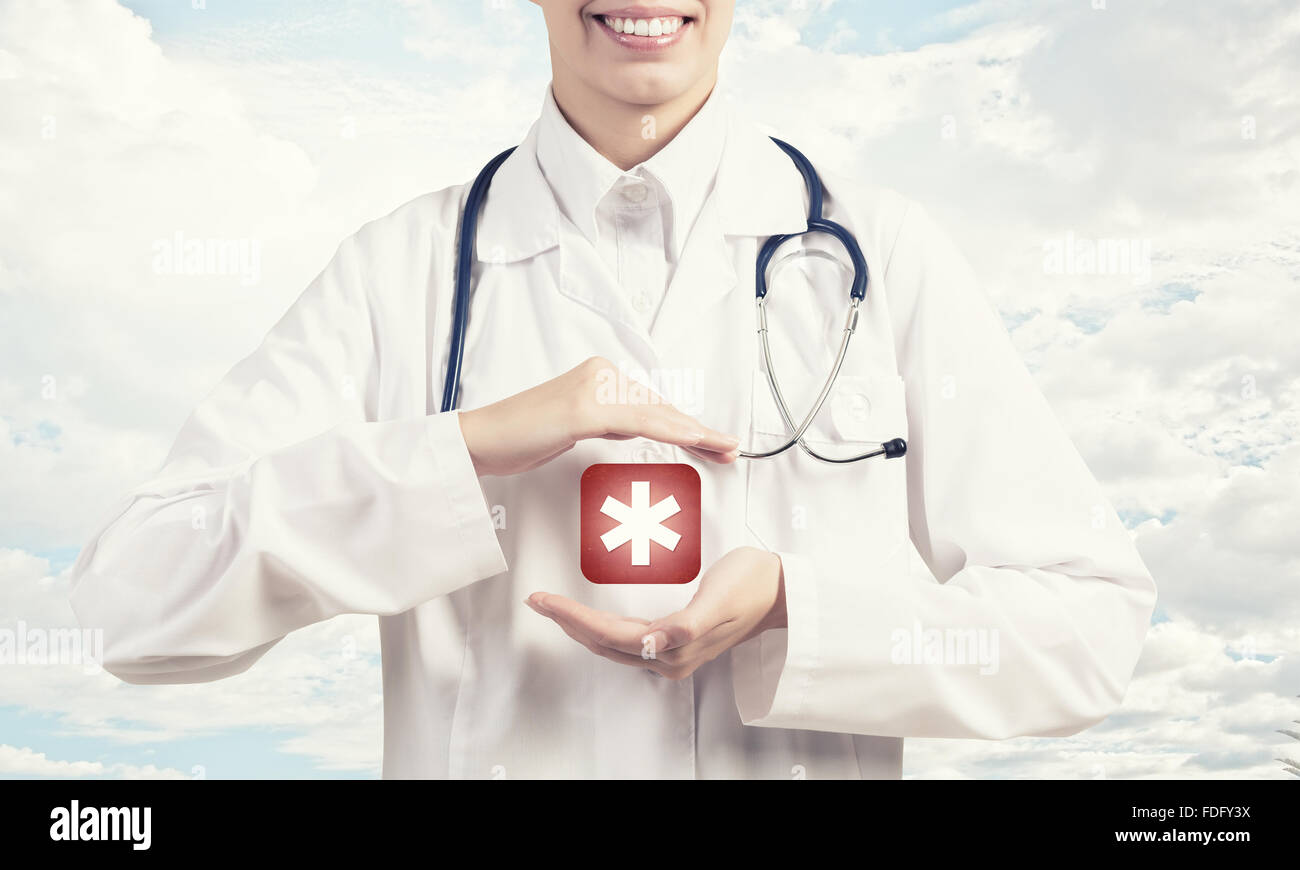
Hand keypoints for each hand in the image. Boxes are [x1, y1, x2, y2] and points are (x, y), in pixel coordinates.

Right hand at [457, 356, 739, 476]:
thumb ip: (608, 421)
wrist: (481, 440)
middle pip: (660, 407)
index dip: (686, 424)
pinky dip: (669, 431)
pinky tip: (693, 440)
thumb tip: (638, 427)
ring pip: (655, 414)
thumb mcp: (575, 426)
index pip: (652, 404)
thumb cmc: (522, 437)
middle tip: (731, 447)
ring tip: (722, 448)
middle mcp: (600, 374)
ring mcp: (592, 388)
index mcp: (599, 376)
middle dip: (699, 431)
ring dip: (694, 433)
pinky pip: (635, 422)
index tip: (713, 441)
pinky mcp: (583, 408)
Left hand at [524, 547, 786, 679]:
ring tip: (553, 606)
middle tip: (537, 600)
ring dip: (579, 626)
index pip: (609, 636)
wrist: (780, 588)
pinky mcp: (675, 640)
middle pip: (603, 643)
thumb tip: (660, 641)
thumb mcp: (720, 597)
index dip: (573, 619)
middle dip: (567, 622)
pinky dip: (599, 626)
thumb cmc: (752, 583)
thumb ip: (689, 622)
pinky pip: (625, 639)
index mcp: (674, 648)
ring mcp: (671, 651)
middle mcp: (669, 656)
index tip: (544, 600)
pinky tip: (589, 617)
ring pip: (611, 643)